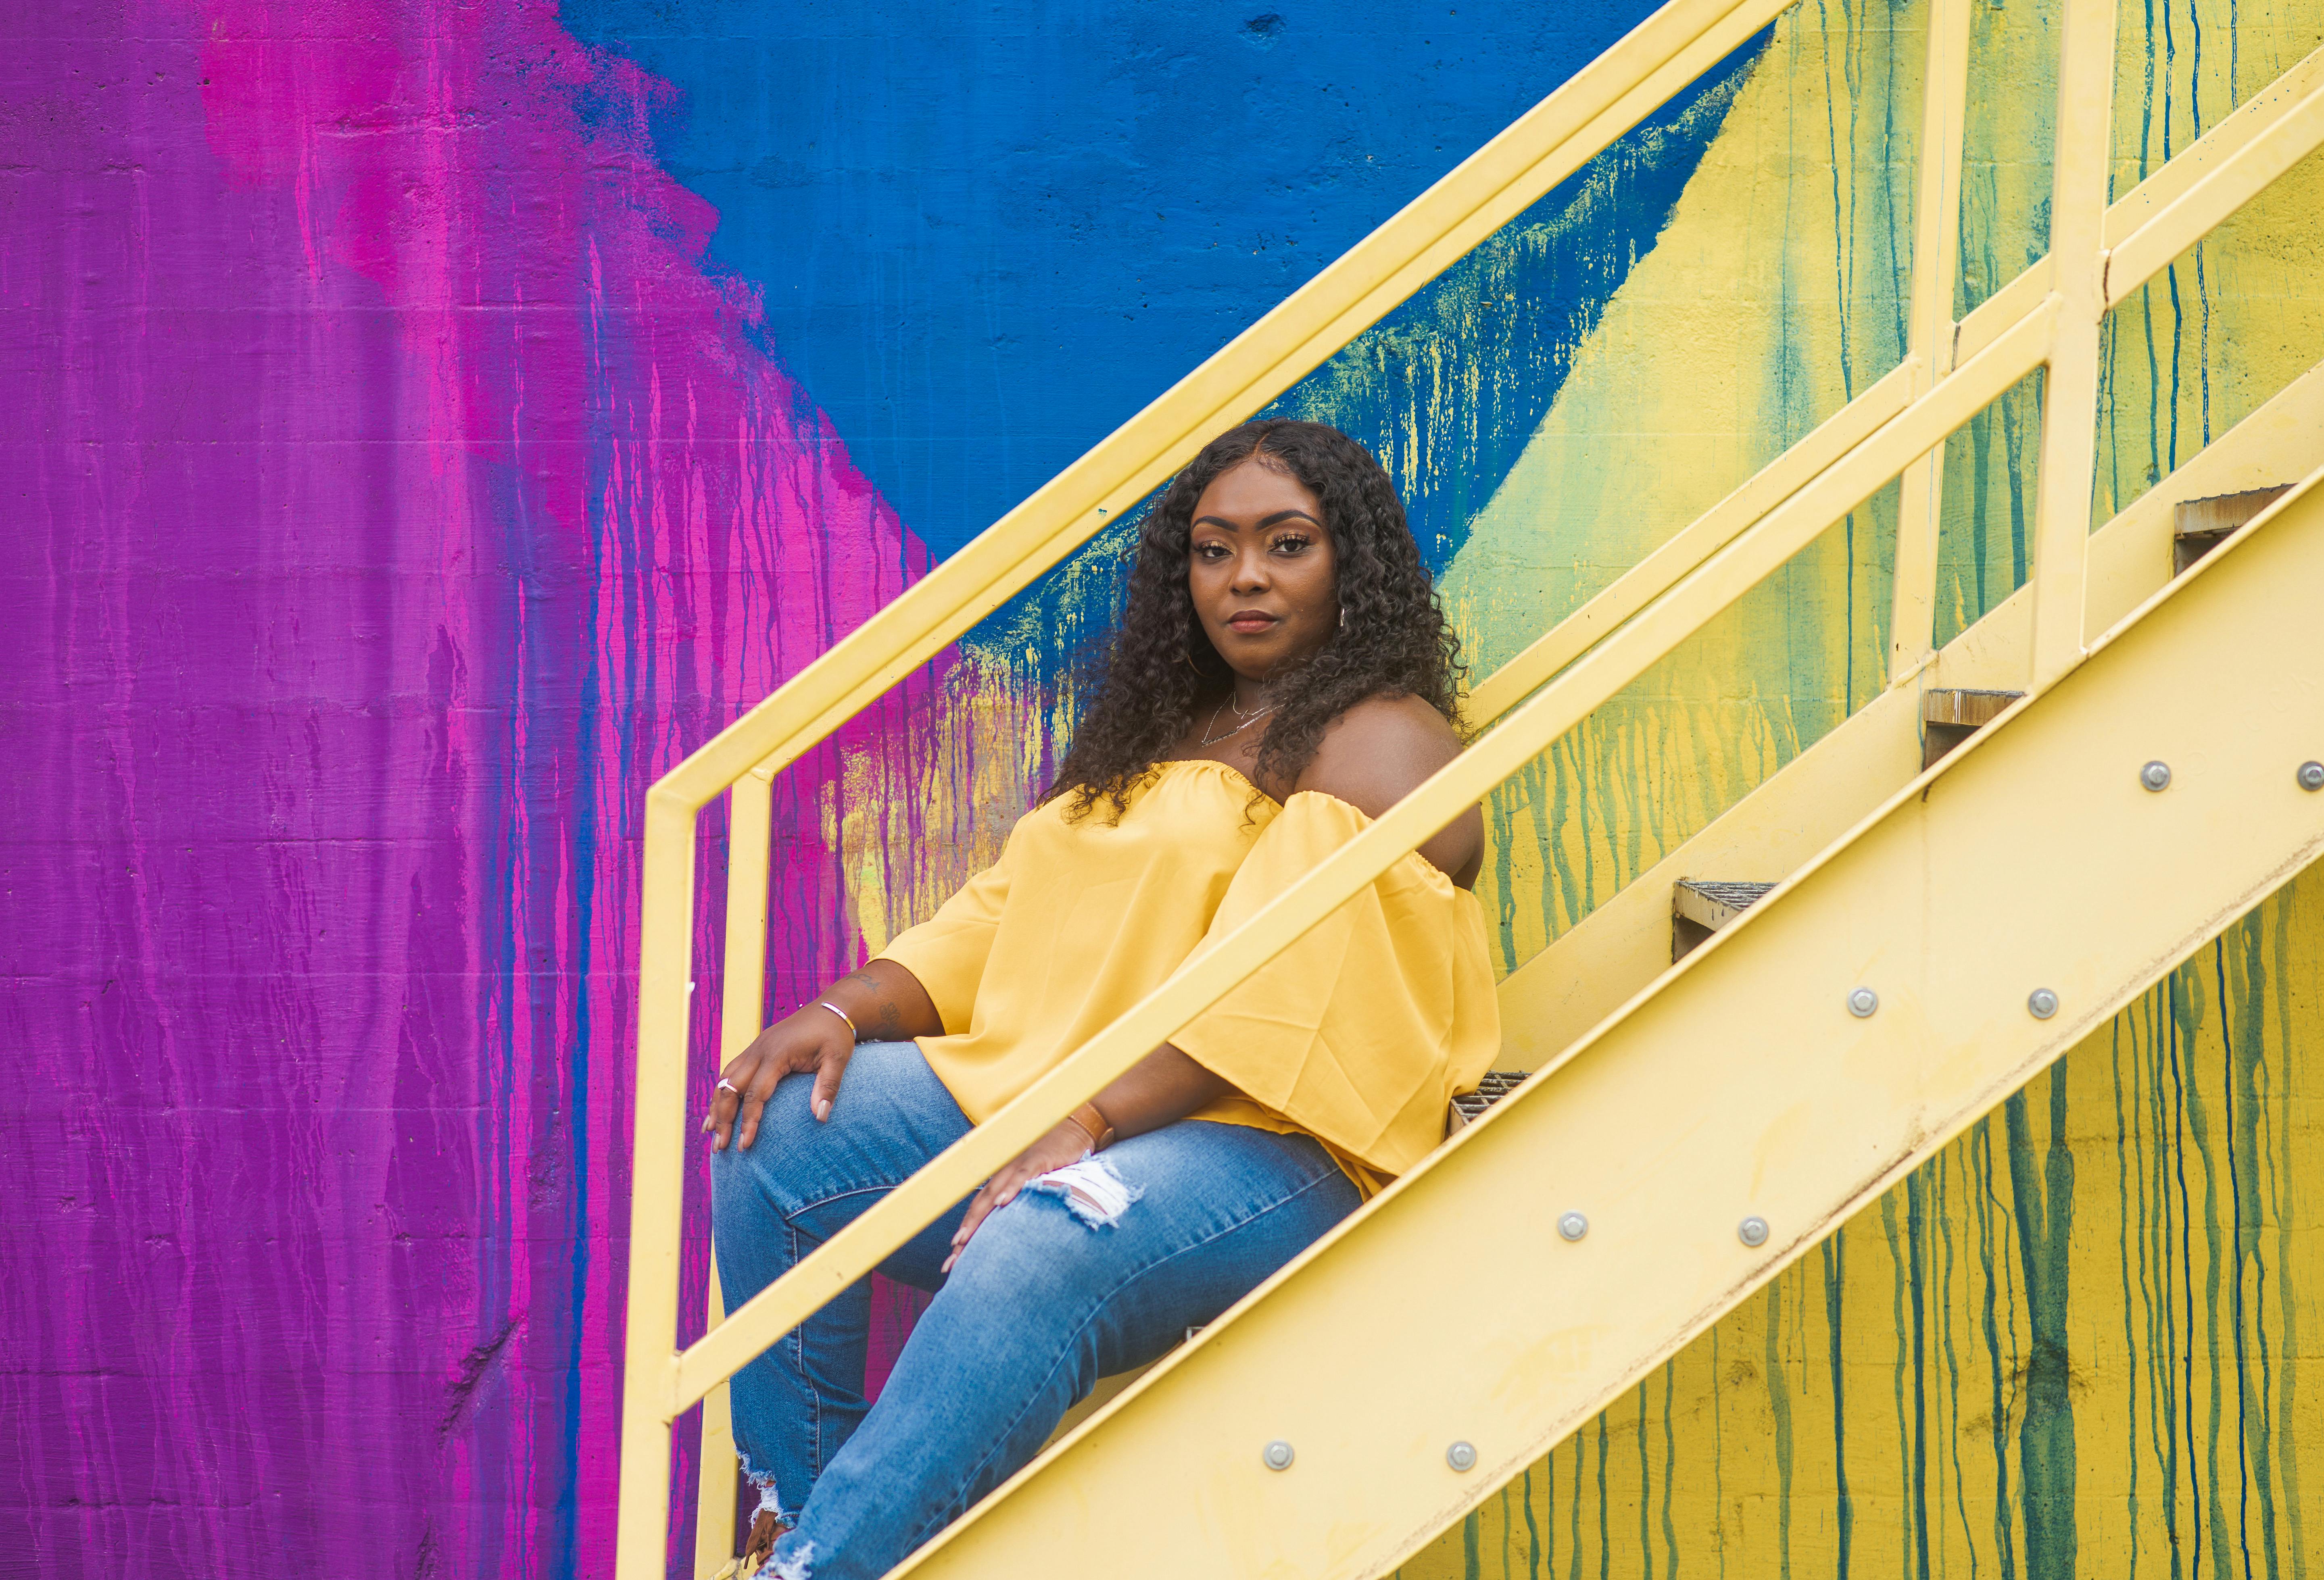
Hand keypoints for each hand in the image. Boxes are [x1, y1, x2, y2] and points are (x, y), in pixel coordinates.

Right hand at [703, 1005, 855, 1151]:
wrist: (831, 1008)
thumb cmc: (835, 1035)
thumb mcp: (838, 1059)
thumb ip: (828, 1087)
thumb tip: (821, 1117)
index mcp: (777, 1054)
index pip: (756, 1094)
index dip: (749, 1121)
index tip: (745, 1145)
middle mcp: (759, 1050)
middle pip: (731, 1088)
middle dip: (723, 1119)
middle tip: (720, 1147)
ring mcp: (754, 1048)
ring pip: (725, 1080)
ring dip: (716, 1106)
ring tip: (711, 1133)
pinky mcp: (755, 1049)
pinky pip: (731, 1072)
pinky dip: (721, 1091)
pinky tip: (717, 1109)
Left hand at [941, 1118, 1098, 1274]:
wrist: (1074, 1130)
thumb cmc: (1056, 1160)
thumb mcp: (1039, 1184)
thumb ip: (1026, 1202)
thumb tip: (1018, 1228)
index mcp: (1003, 1180)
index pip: (981, 1207)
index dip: (968, 1229)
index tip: (956, 1255)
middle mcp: (1005, 1172)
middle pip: (980, 1204)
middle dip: (966, 1230)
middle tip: (954, 1254)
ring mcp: (1019, 1165)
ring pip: (993, 1191)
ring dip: (978, 1215)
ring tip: (965, 1239)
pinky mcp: (1037, 1159)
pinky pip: (1021, 1175)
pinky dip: (1011, 1188)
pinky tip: (1002, 1203)